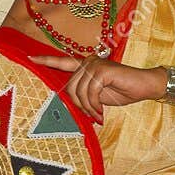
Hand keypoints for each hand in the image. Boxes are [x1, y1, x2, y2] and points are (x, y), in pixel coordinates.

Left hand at [28, 55, 165, 123]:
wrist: (145, 86)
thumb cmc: (122, 90)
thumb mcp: (98, 95)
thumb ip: (83, 94)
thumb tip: (70, 104)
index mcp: (85, 66)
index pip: (62, 62)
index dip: (46, 61)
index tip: (30, 58)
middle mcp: (88, 62)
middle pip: (69, 88)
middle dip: (80, 106)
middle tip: (93, 116)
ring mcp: (95, 64)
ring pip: (78, 92)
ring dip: (88, 108)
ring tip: (98, 115)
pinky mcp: (102, 70)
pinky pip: (89, 93)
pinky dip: (94, 106)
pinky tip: (101, 112)